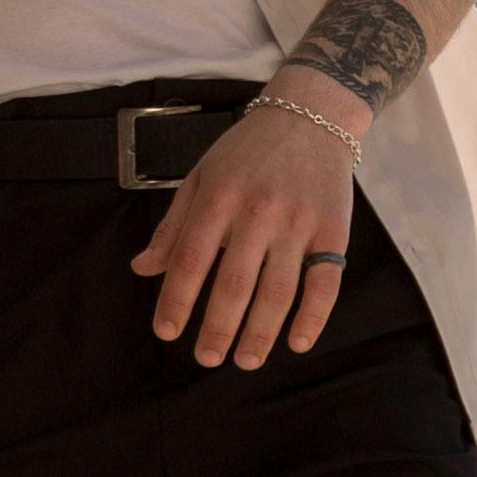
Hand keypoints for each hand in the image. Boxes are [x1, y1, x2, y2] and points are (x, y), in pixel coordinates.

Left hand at [129, 97, 356, 371]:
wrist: (312, 115)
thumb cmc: (248, 150)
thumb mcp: (203, 175)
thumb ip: (174, 225)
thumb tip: (143, 269)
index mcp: (219, 195)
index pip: (191, 259)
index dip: (175, 300)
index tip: (166, 332)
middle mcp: (259, 210)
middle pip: (234, 284)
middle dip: (217, 328)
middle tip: (206, 359)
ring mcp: (299, 222)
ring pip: (278, 291)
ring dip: (260, 334)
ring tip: (244, 360)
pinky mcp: (334, 230)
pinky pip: (325, 283)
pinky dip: (313, 318)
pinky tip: (296, 342)